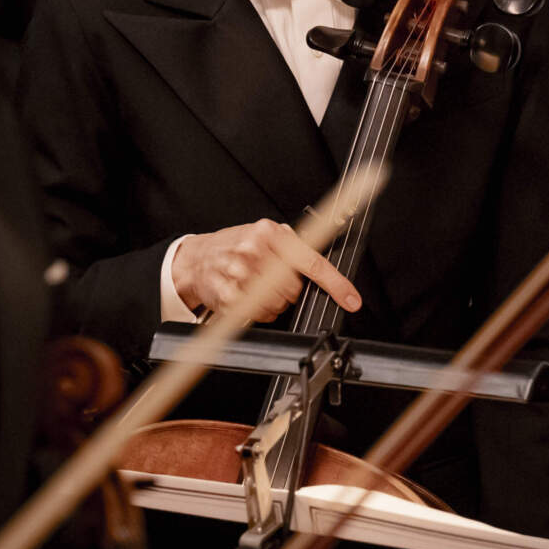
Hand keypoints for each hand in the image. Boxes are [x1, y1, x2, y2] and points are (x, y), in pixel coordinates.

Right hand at [171, 219, 360, 320]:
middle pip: (294, 289)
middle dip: (290, 291)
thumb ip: (292, 246)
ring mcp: (238, 274)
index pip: (311, 261)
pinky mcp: (227, 296)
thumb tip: (321, 265)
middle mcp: (253, 250)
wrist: (197, 259)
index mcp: (269, 233)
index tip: (351, 299)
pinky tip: (246, 297)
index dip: (335, 283)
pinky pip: (257, 315)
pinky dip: (257, 312)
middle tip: (273, 281)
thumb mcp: (264, 234)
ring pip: (277, 305)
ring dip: (273, 304)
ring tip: (257, 288)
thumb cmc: (235, 245)